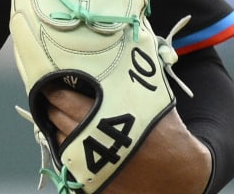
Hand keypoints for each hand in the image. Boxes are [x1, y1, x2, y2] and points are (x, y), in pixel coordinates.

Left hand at [40, 87, 213, 193]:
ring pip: (60, 141)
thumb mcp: (153, 101)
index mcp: (107, 118)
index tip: (50, 83)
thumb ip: (131, 82)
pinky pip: (69, 163)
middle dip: (52, 106)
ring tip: (57, 117)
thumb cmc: (169, 133)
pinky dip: (66, 150)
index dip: (54, 90)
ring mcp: (93, 165)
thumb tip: (120, 52)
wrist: (183, 175)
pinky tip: (69, 141)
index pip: (65, 99)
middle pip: (58, 118)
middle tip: (50, 97)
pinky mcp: (94, 182)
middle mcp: (96, 142)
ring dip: (56, 127)